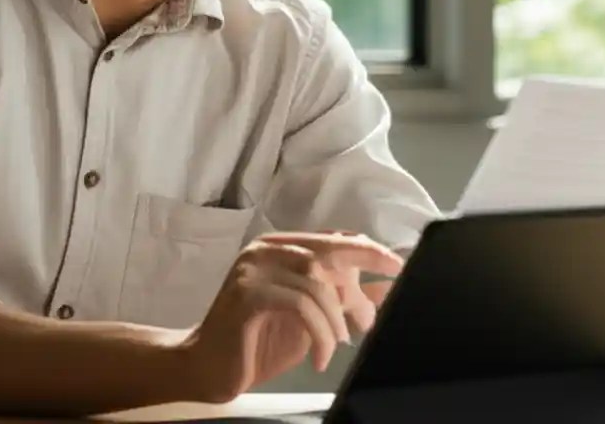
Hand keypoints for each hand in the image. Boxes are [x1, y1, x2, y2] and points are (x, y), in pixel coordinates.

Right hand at [180, 231, 403, 403]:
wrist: (207, 367)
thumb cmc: (258, 342)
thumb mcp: (309, 318)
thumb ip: (341, 300)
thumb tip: (384, 290)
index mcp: (280, 247)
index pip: (332, 238)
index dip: (368, 250)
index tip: (397, 266)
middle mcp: (265, 249)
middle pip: (327, 252)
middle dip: (357, 283)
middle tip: (368, 317)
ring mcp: (252, 268)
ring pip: (316, 282)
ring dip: (335, 320)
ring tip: (336, 344)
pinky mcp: (246, 294)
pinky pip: (299, 304)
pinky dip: (319, 332)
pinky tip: (319, 356)